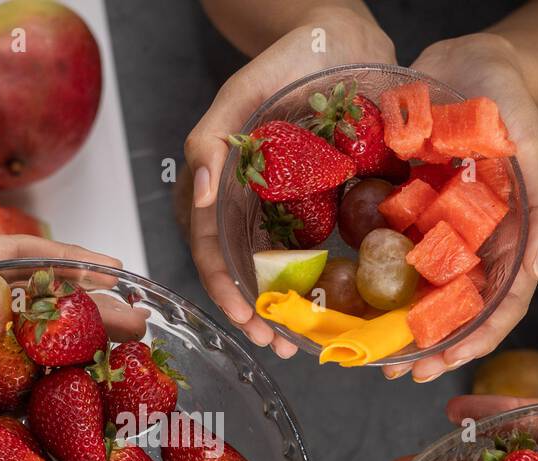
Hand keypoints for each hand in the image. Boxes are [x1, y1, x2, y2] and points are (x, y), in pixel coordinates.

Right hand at [185, 7, 396, 355]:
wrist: (340, 38)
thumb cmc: (289, 57)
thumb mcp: (242, 91)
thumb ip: (209, 140)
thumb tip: (197, 198)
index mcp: (216, 182)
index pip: (208, 248)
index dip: (224, 288)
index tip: (247, 317)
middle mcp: (240, 202)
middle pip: (236, 270)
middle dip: (252, 313)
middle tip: (277, 346)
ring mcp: (274, 207)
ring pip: (267, 270)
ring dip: (279, 311)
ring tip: (298, 342)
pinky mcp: (308, 206)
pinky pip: (304, 252)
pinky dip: (310, 286)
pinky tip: (327, 309)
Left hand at [396, 34, 537, 382]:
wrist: (466, 61)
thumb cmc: (510, 99)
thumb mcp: (534, 144)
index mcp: (512, 238)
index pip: (500, 303)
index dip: (474, 338)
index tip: (443, 361)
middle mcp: (476, 244)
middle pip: (457, 310)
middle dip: (429, 346)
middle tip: (395, 370)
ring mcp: (440, 234)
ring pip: (422, 293)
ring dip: (398, 327)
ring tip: (369, 352)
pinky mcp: (408, 216)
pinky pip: (390, 256)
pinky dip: (374, 283)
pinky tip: (348, 303)